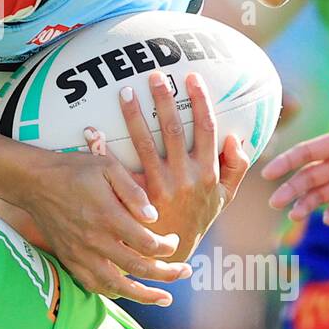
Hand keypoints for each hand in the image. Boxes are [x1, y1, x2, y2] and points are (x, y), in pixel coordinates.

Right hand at [20, 142, 196, 306]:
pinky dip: (114, 293)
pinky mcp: (69, 260)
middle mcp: (95, 241)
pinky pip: (94, 285)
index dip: (168, 246)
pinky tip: (128, 293)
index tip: (175, 240)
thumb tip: (155, 217)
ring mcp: (81, 254)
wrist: (35, 182)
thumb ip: (133, 191)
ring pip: (117, 286)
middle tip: (185, 272)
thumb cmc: (74, 170)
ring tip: (165, 299)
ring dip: (144, 295)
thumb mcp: (107, 167)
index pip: (147, 243)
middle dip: (167, 274)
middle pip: (138, 268)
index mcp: (108, 217)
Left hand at [99, 70, 250, 262]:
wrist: (172, 254)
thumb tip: (235, 137)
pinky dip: (105, 150)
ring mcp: (159, 187)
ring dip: (134, 116)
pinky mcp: (137, 197)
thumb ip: (236, 167)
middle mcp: (185, 177)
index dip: (201, 101)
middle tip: (154, 74)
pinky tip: (92, 131)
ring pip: (145, 144)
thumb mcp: (225, 197)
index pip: (207, 129)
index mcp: (208, 173)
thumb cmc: (198, 219)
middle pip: (174, 130)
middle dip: (165, 99)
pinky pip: (119, 170)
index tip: (192, 77)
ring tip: (124, 92)